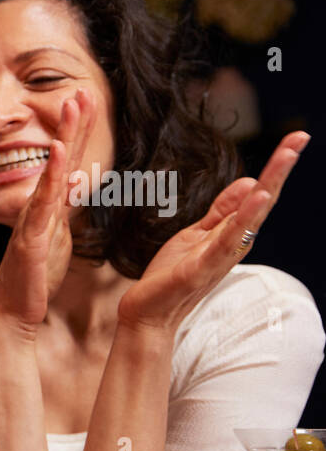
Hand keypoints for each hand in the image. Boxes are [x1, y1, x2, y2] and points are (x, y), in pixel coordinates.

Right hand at [0, 90, 94, 333]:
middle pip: (60, 158)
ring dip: (64, 137)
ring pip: (52, 172)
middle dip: (71, 124)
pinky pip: (43, 202)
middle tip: (82, 90)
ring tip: (74, 107)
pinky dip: (52, 176)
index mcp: (49, 207)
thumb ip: (64, 209)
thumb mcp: (56, 236)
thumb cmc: (34, 277)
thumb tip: (79, 181)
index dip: (76, 132)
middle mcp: (39, 206)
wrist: (12, 311)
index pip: (67, 163)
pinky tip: (58, 153)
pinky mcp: (31, 238)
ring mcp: (33, 219)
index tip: (86, 101)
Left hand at [117, 131, 309, 334]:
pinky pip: (226, 241)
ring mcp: (221, 256)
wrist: (149, 312)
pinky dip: (243, 219)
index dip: (276, 167)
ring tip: (285, 157)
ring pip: (250, 217)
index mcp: (234, 233)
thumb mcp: (198, 234)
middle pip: (263, 201)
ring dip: (268, 186)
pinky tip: (255, 198)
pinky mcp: (202, 268)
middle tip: (300, 137)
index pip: (260, 195)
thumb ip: (222, 211)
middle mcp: (235, 243)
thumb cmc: (172, 275)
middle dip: (280, 169)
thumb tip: (249, 181)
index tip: (296, 138)